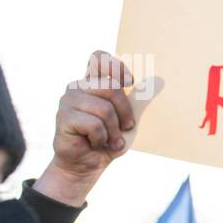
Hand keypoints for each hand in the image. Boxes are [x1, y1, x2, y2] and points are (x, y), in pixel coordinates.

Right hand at [34, 50, 135, 205]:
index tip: (130, 84)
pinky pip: (94, 125)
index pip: (99, 58)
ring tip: (111, 140)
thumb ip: (137, 100)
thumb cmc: (109, 139)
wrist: (87, 164)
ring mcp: (68, 101)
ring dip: (113, 130)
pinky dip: (102, 139)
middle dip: (125, 110)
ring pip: (104, 109)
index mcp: (93, 82)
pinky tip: (96, 144)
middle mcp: (78, 87)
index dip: (116, 67)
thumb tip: (159, 82)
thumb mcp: (128, 118)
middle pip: (110, 86)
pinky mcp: (63, 117)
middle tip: (126, 127)